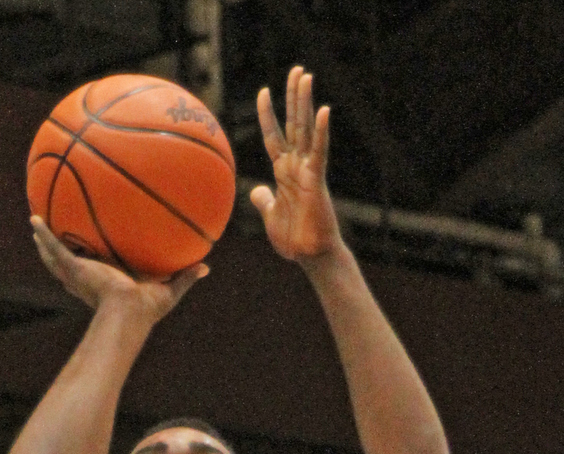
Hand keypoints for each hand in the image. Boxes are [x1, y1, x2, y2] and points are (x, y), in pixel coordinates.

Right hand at [30, 216, 207, 319]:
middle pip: (67, 265)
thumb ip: (185, 277)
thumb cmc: (147, 310)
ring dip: (44, 243)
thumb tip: (206, 267)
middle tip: (51, 239)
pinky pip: (55, 248)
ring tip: (35, 226)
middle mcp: (87, 280)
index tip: (86, 254)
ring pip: (54, 257)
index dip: (87, 265)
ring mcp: (78, 275)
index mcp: (104, 285)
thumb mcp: (168, 289)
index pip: (93, 273)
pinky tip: (34, 219)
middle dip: (58, 254)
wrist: (128, 314)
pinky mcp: (75, 270)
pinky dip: (44, 234)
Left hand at [250, 67, 341, 262]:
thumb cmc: (294, 238)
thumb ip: (264, 200)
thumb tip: (256, 191)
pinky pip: (319, 151)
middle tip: (296, 70)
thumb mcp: (270, 215)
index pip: (274, 136)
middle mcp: (297, 165)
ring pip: (306, 129)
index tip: (264, 92)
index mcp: (284, 172)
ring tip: (306, 76)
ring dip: (305, 102)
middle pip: (294, 123)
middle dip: (293, 97)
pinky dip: (322, 131)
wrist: (310, 255)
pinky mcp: (317, 179)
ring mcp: (308, 170)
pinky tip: (324, 110)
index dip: (268, 115)